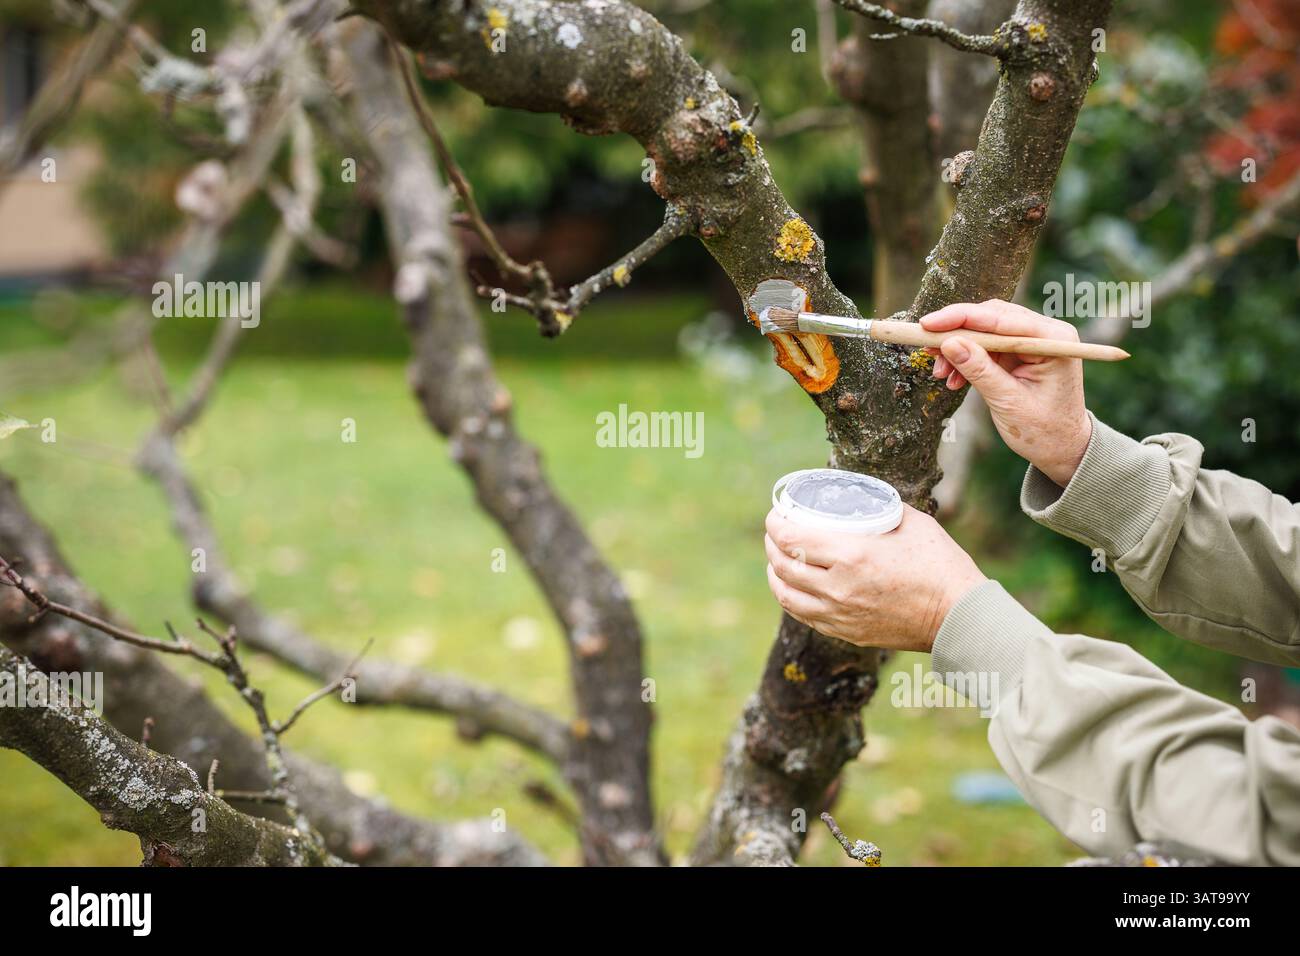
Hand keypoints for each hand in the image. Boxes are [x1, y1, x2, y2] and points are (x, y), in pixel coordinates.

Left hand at [764, 505, 985, 652]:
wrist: (958, 616)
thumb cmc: (940, 564)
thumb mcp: (911, 522)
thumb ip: (879, 509)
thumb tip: (859, 498)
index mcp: (851, 555)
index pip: (792, 537)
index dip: (775, 523)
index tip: (776, 514)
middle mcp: (838, 588)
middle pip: (783, 565)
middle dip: (772, 544)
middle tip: (776, 532)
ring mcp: (840, 615)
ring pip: (787, 594)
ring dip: (776, 574)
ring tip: (778, 560)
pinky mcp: (846, 632)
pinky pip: (804, 616)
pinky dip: (790, 598)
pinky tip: (793, 587)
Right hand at [921, 299, 1092, 486]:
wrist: (1061, 449)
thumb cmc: (1044, 430)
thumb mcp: (1008, 401)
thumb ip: (980, 370)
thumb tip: (949, 344)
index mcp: (1053, 339)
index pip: (1001, 318)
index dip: (961, 318)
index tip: (928, 324)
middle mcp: (1045, 333)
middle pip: (991, 318)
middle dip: (956, 334)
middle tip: (927, 348)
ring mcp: (1031, 341)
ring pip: (984, 331)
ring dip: (958, 349)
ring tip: (941, 373)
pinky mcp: (1018, 352)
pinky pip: (985, 347)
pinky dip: (966, 360)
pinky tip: (953, 379)